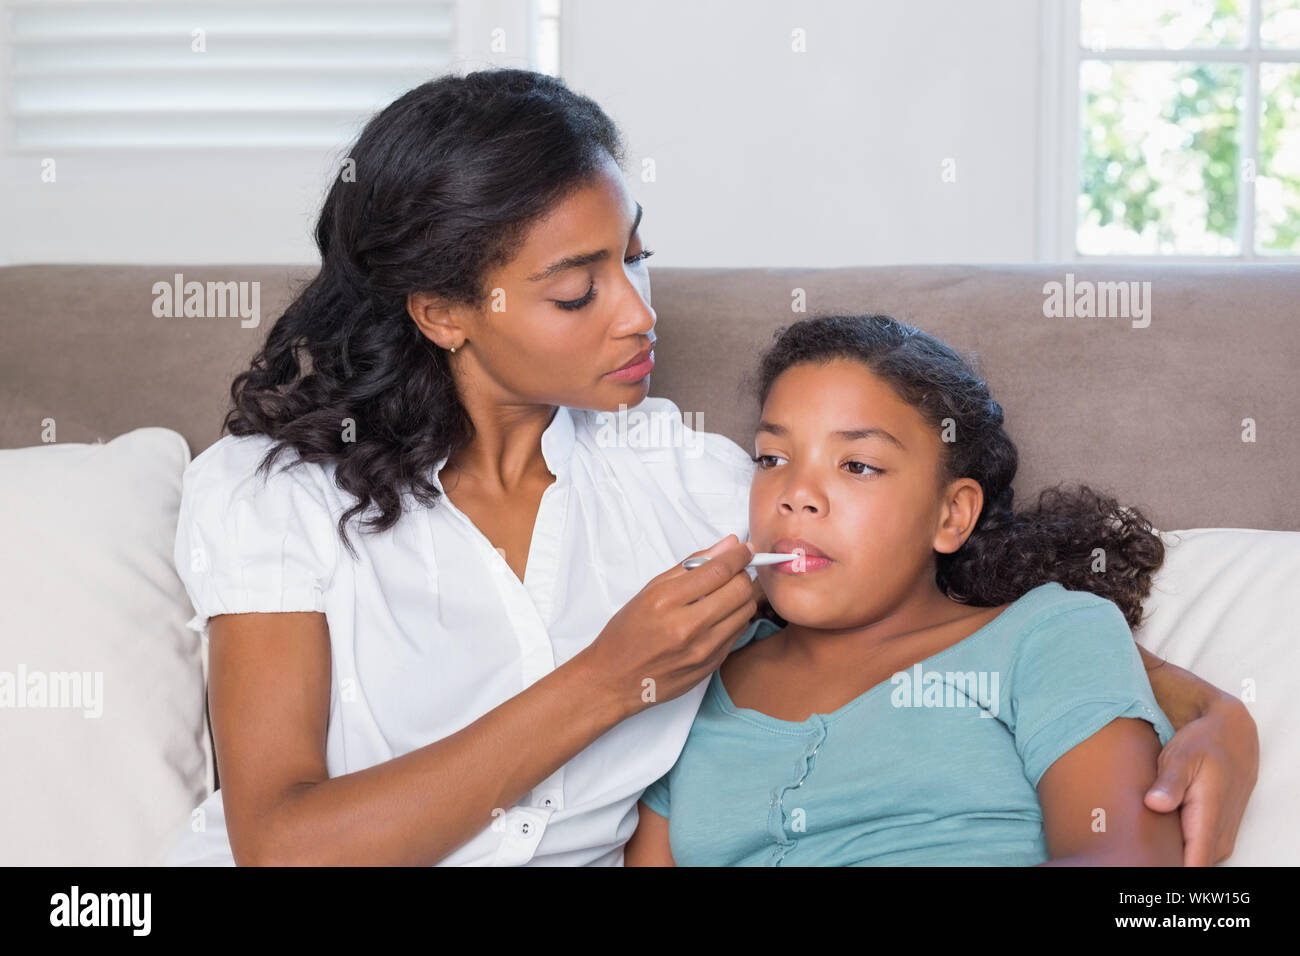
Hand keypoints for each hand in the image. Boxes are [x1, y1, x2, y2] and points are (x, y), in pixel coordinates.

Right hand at [584, 534, 757, 718]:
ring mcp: (703, 649)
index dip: (739, 555)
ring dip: (742, 597)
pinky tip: (718, 617)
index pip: (719, 570)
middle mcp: (687, 626)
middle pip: (740, 590)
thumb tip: (727, 545)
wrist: (614, 680)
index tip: (745, 548)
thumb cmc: (627, 633)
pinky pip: (739, 633)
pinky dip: (735, 619)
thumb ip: (691, 565)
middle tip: (733, 572)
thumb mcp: (650, 590)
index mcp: (666, 601)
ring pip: (746, 612)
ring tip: (724, 595)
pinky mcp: (712, 665)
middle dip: (742, 575)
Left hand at [1143, 693, 1258, 865]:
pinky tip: (1154, 830)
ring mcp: (1218, 837)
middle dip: (1159, 860)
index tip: (1141, 861)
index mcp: (1208, 822)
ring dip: (1166, 852)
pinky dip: (1174, 845)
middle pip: (1186, 866)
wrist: (1233, 734)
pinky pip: (1194, 850)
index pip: (1192, 867)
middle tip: (1128, 847)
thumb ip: (1170, 782)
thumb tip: (1155, 804)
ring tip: (1138, 835)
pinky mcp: (1215, 833)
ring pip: (1189, 859)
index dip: (1165, 867)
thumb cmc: (1204, 744)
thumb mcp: (1183, 756)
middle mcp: (1218, 837)